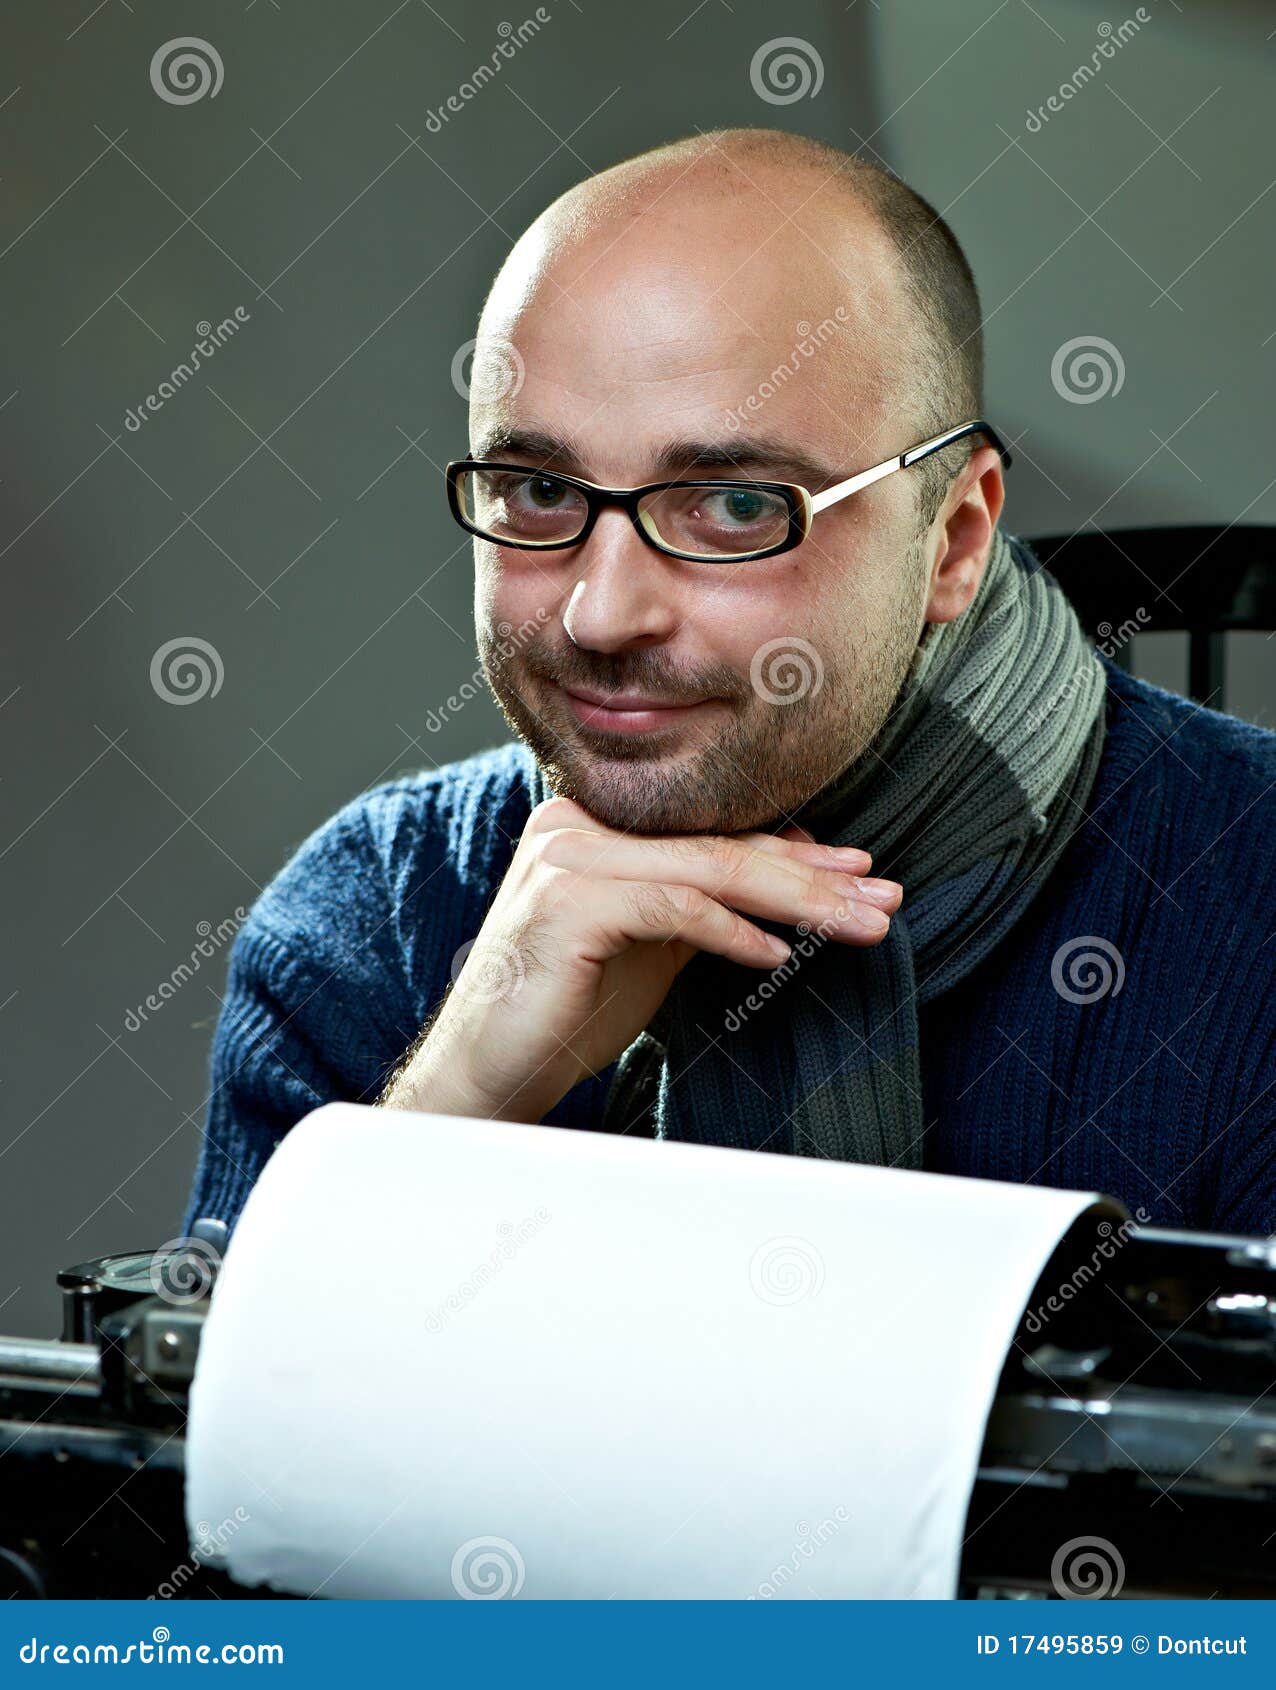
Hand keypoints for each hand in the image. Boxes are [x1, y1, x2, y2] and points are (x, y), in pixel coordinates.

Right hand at [381, 797, 901, 1124]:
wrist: (487, 1073)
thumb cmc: (565, 1013)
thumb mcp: (648, 945)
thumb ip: (698, 903)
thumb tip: (786, 881)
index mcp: (593, 822)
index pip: (711, 833)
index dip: (794, 852)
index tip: (863, 872)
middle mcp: (574, 822)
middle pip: (718, 846)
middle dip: (813, 875)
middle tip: (884, 897)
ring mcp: (567, 855)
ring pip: (708, 870)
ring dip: (796, 902)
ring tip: (858, 925)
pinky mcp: (566, 900)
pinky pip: (674, 908)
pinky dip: (733, 933)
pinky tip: (779, 958)